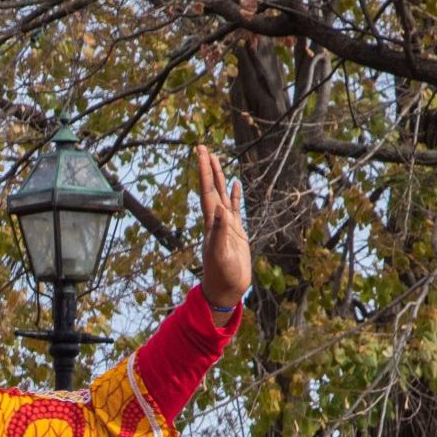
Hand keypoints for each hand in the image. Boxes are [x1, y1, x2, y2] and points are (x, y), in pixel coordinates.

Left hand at [194, 146, 250, 311]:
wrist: (225, 289)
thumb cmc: (222, 275)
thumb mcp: (221, 253)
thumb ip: (220, 232)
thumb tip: (220, 209)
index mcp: (211, 222)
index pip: (207, 190)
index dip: (204, 171)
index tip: (200, 151)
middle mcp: (216, 220)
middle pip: (212, 187)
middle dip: (208, 167)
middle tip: (203, 146)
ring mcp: (226, 224)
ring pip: (223, 194)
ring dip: (219, 176)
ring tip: (217, 158)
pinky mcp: (236, 231)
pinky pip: (236, 207)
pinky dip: (235, 194)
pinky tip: (235, 183)